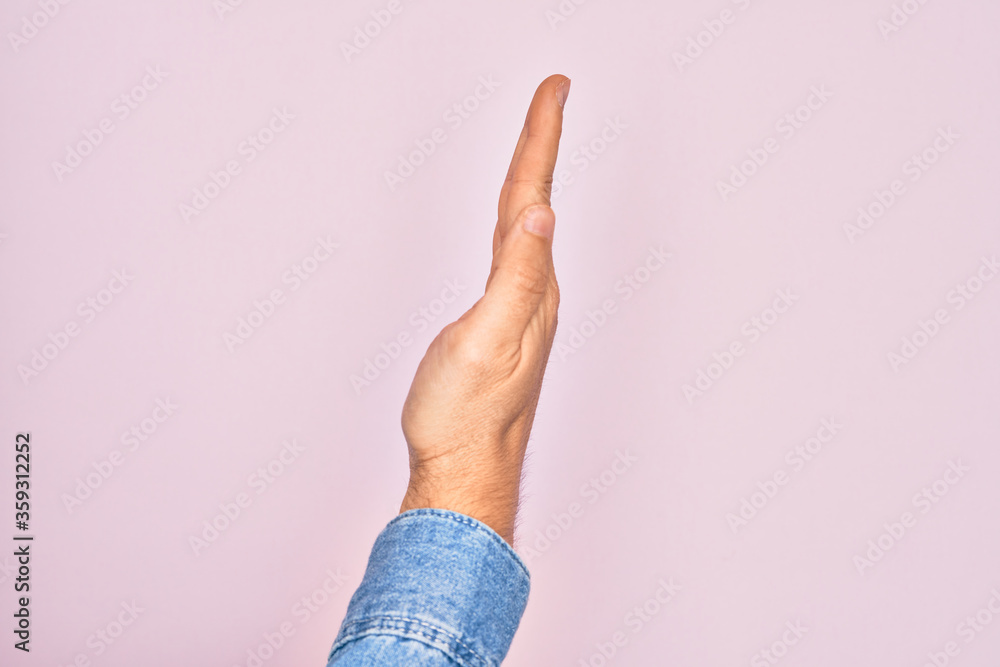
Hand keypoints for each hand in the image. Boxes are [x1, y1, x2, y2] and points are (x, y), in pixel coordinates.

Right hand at [398, 74, 570, 544]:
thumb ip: (516, 279)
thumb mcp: (485, 342)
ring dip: (532, 178)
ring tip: (536, 142)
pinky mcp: (502, 327)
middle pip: (535, 202)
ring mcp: (521, 310)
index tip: (553, 89)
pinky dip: (516, 220)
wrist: (463, 473)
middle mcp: (534, 293)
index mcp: (530, 288)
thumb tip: (540, 215)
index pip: (533, 197)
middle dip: (541, 144)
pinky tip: (516, 224)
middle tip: (550, 97)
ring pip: (527, 227)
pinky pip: (514, 255)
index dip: (541, 139)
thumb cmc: (465, 417)